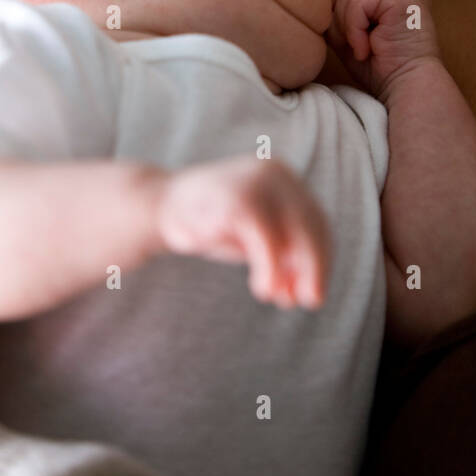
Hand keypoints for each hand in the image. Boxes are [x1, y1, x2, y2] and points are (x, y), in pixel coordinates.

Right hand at [157, 155, 331, 309]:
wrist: (156, 206)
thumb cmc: (207, 223)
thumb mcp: (252, 235)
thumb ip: (281, 252)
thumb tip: (309, 291)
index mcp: (283, 178)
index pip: (316, 221)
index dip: (320, 260)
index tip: (313, 293)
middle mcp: (276, 172)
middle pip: (311, 225)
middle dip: (314, 267)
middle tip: (311, 302)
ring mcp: (256, 182)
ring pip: (295, 231)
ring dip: (294, 271)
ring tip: (278, 298)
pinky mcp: (237, 199)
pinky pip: (265, 238)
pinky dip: (269, 267)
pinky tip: (262, 287)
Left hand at [327, 0, 440, 98]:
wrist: (407, 89)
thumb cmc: (384, 71)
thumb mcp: (354, 37)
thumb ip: (342, 17)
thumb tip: (319, 3)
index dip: (344, 20)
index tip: (358, 47)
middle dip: (344, 22)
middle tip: (358, 49)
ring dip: (349, 27)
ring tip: (364, 49)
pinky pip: (359, 2)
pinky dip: (355, 29)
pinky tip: (368, 48)